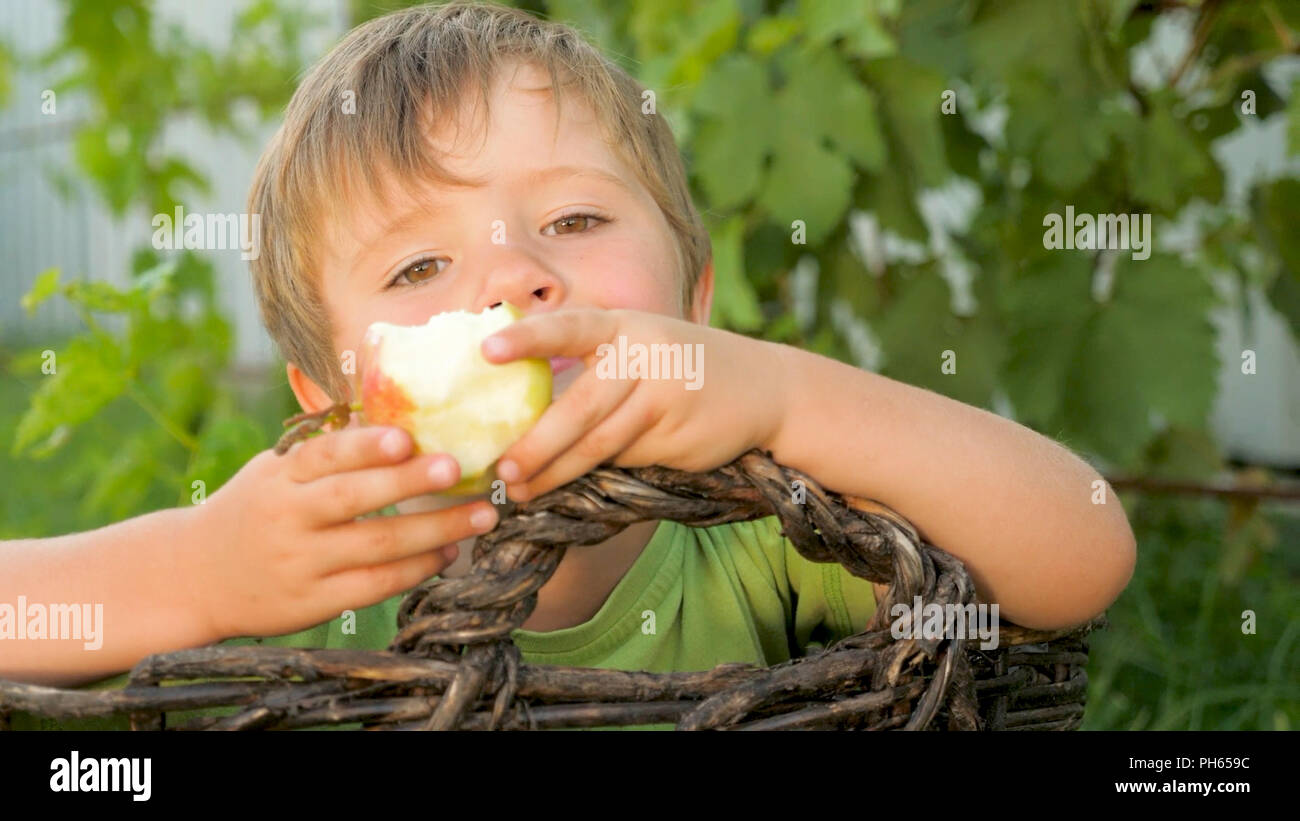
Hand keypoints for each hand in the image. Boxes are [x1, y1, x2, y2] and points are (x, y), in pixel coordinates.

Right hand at [186, 425, 499, 641]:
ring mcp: (300, 563)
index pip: (323, 456)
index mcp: (278, 478)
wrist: (195, 578)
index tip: (404, 437)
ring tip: (481, 516)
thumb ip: (325, 453)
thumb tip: (396, 417)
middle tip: (457, 467)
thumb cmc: (254, 511)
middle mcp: (287, 519)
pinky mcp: (313, 603)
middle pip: (353, 498)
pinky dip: (416, 569)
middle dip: (409, 483)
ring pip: (375, 545)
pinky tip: (447, 554)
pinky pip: (374, 585)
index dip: (363, 446)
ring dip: (434, 530)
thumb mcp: (273, 473)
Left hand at [480, 308, 784, 500]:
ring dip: (557, 471)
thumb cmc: (682, 366)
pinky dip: (595, 474)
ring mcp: (663, 396)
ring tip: (523, 490)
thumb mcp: (643, 344)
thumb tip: (525, 410)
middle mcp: (644, 355)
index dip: (528, 339)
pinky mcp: (677, 435)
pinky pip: (625, 459)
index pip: (569, 328)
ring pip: (600, 443)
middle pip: (580, 406)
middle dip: (537, 444)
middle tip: (502, 471)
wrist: (766, 389)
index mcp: (623, 325)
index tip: (486, 352)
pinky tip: (569, 486)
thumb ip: (595, 363)